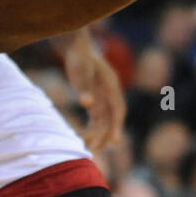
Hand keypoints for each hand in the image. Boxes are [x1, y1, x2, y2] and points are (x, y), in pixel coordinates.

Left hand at [62, 29, 124, 152]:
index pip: (118, 110)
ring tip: (85, 147)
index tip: (114, 141)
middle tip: (91, 149)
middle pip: (111, 119)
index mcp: (112, 86)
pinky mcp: (95, 99)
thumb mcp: (81, 70)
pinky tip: (81, 137)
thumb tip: (87, 104)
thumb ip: (84, 87)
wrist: (76, 47)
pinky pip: (95, 118)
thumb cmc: (80, 57)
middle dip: (104, 135)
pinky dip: (90, 128)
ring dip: (96, 134)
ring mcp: (103, 97)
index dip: (117, 126)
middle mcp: (110, 94)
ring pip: (103, 121)